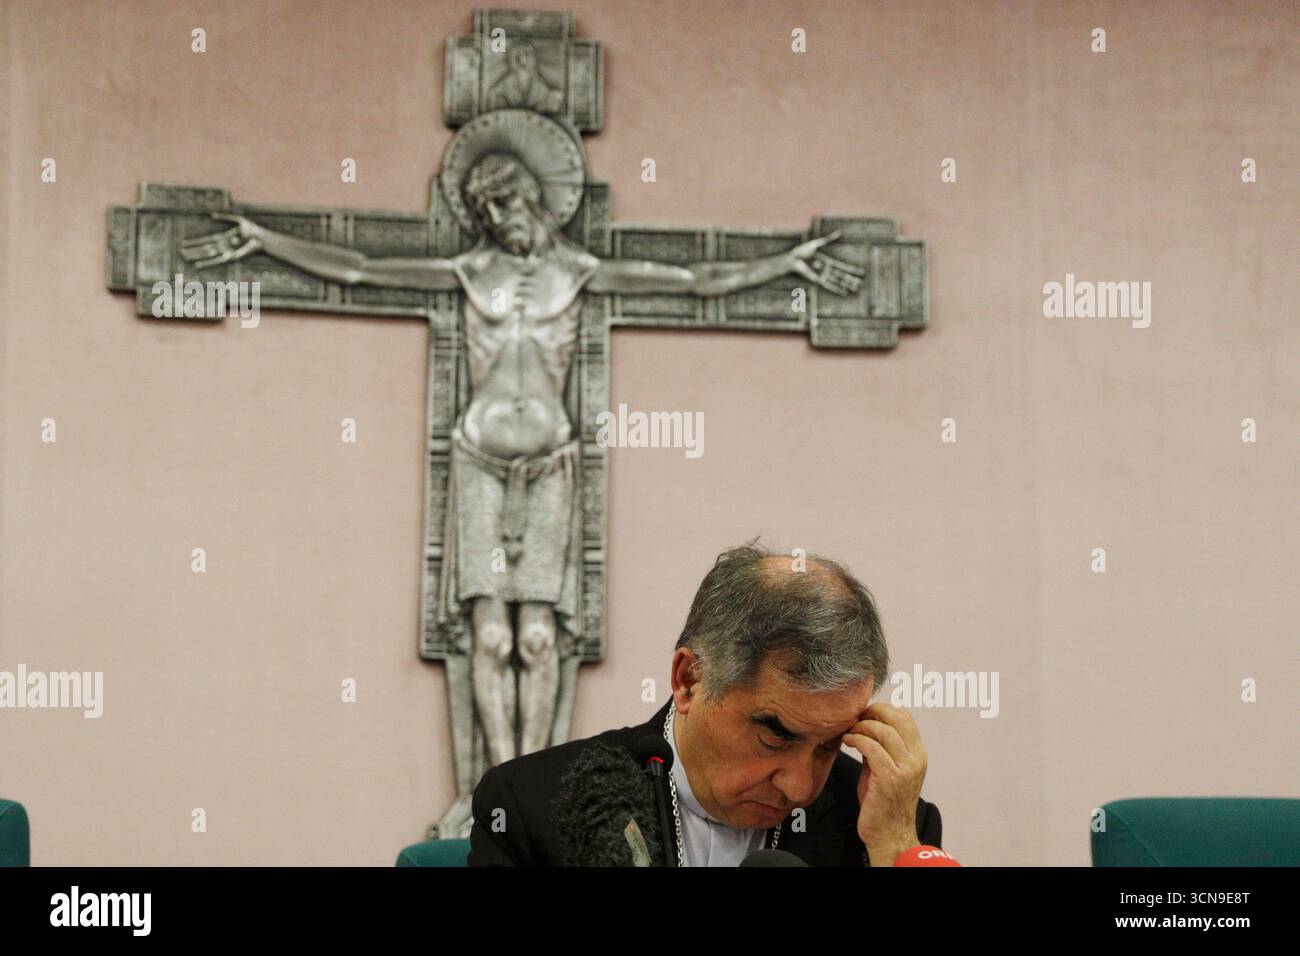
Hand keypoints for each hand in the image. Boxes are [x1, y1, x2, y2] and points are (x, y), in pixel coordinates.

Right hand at [179, 212, 263, 267]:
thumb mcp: (236, 220)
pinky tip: (198, 265)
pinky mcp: (230, 258)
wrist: (260, 237)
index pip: (205, 240)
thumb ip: (224, 217)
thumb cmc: (251, 229)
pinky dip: (206, 263)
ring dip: (196, 256)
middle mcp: (222, 246)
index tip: (183, 243)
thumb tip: (211, 215)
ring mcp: (225, 252)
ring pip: (207, 255)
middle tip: (180, 252)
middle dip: (192, 251)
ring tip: (185, 257)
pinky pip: (216, 261)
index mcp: (222, 238)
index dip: (194, 242)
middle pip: (203, 249)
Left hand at [787, 230, 865, 295]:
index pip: (843, 267)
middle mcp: (827, 270)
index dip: (852, 270)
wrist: (793, 259)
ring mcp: (823, 276)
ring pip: (838, 282)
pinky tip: (844, 293)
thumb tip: (840, 232)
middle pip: (842, 276)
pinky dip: (837, 290)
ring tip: (855, 289)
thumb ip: (829, 239)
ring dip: (846, 286)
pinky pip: (829, 286)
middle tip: (860, 284)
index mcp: (828, 262)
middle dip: (851, 280)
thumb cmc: (802, 251)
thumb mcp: (818, 244)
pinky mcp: (818, 281)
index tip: (861, 273)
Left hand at [841, 701, 927, 865]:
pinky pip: (872, 748)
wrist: (888, 833)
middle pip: (897, 718)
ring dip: (861, 727)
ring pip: (883, 731)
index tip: (864, 713)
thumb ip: (882, 747)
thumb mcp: (886, 768)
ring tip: (849, 732)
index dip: (883, 709)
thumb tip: (865, 723)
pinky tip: (847, 741)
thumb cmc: (883, 801)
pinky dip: (856, 739)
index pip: (905, 717)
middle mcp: (916, 759)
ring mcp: (905, 769)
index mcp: (918, 754)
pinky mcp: (890, 779)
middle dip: (872, 712)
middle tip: (855, 718)